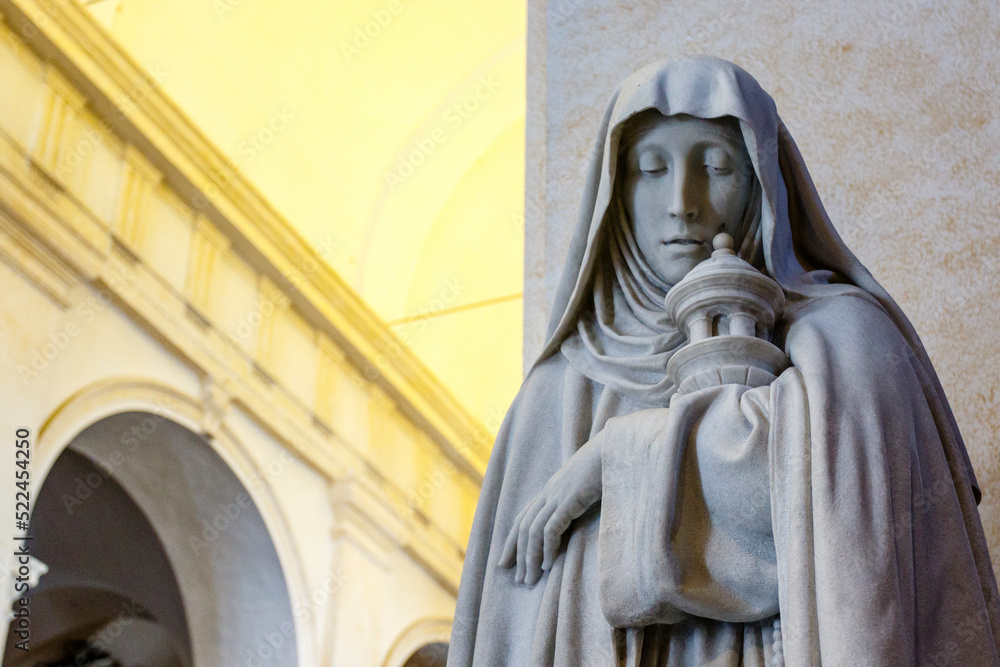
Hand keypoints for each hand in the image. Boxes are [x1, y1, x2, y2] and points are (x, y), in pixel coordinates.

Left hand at [498, 432, 603, 585]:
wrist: (617, 449)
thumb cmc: (608, 467)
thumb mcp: (588, 487)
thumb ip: (578, 501)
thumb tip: (576, 519)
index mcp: (552, 489)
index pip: (523, 518)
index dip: (513, 540)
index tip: (506, 561)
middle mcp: (549, 492)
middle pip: (523, 527)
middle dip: (517, 554)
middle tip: (517, 579)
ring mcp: (557, 495)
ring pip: (533, 531)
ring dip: (530, 558)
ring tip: (531, 580)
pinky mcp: (569, 500)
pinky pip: (551, 529)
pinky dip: (547, 549)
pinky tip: (547, 566)